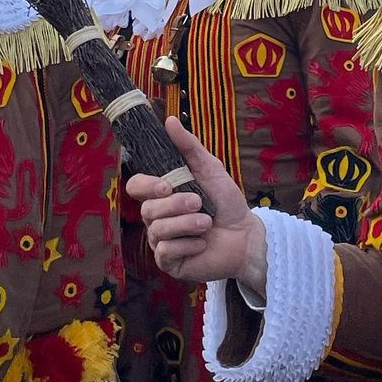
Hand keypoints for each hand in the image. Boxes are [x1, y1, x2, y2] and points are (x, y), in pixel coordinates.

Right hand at [124, 118, 269, 295]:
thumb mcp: (210, 169)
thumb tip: (170, 120)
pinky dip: (187, 246)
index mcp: (162, 194)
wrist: (246, 236)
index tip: (167, 185)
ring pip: (157, 231)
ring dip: (186, 225)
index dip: (146, 185)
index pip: (136, 186)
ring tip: (207, 224)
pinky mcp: (169, 262)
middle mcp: (157, 217)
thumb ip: (189, 147)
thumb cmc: (226, 203)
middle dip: (176, 206)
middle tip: (199, 204)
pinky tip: (202, 244)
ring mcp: (161, 240)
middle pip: (147, 210)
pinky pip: (165, 252)